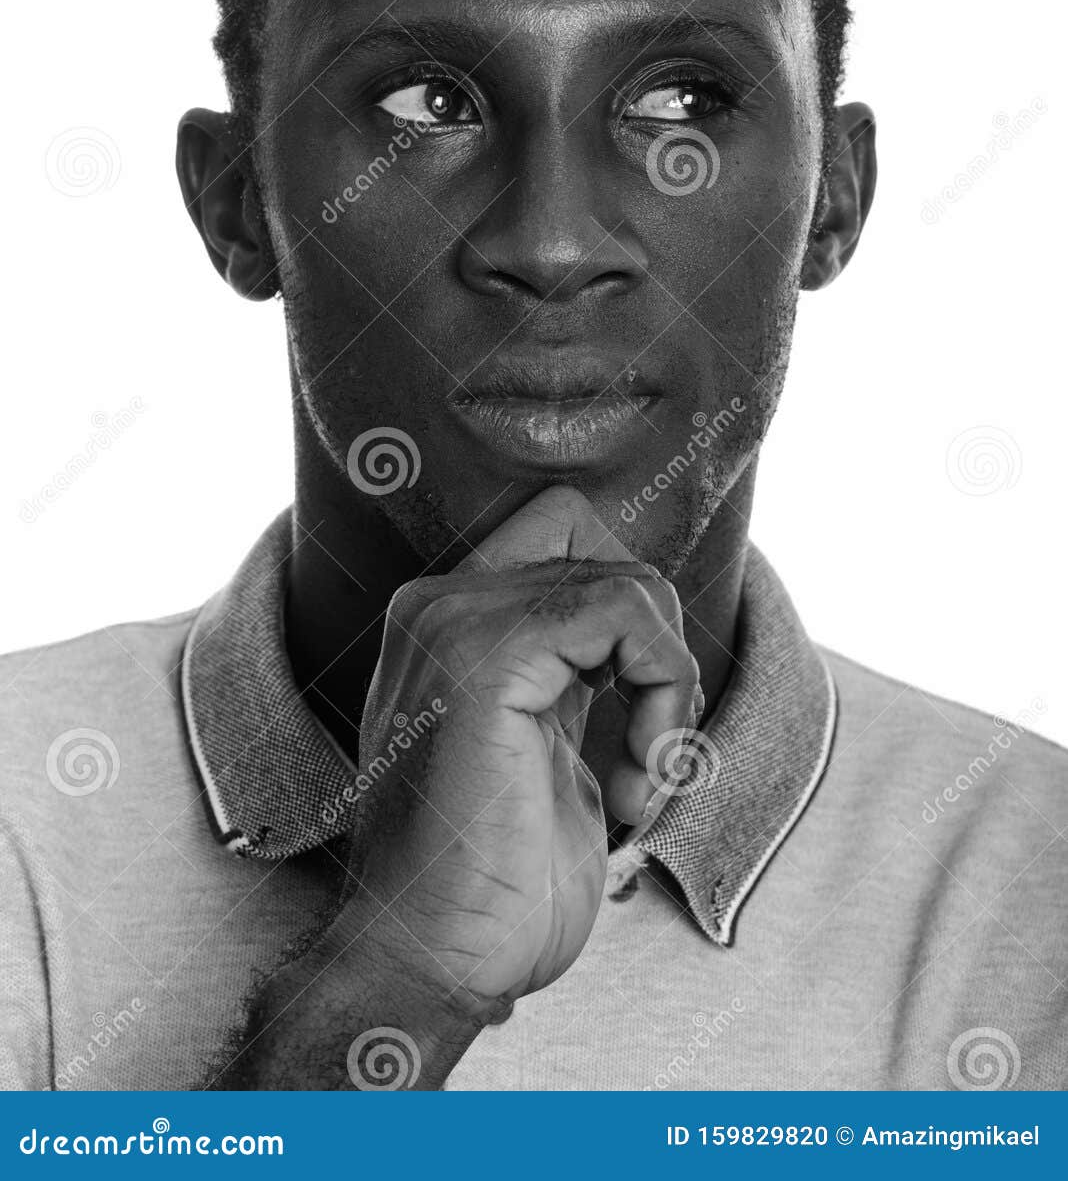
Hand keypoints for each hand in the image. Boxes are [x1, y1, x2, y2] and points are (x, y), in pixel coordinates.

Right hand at [345, 483, 700, 1014]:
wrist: (430, 962)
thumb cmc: (491, 881)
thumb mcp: (545, 745)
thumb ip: (572, 674)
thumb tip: (643, 627)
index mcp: (446, 622)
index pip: (564, 534)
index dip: (625, 608)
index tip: (633, 709)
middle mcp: (439, 605)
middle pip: (596, 539)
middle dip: (650, 631)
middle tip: (645, 734)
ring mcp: (455, 623)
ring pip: (625, 581)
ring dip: (668, 685)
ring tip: (636, 777)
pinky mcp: (486, 657)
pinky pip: (623, 613)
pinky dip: (662, 692)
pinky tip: (632, 779)